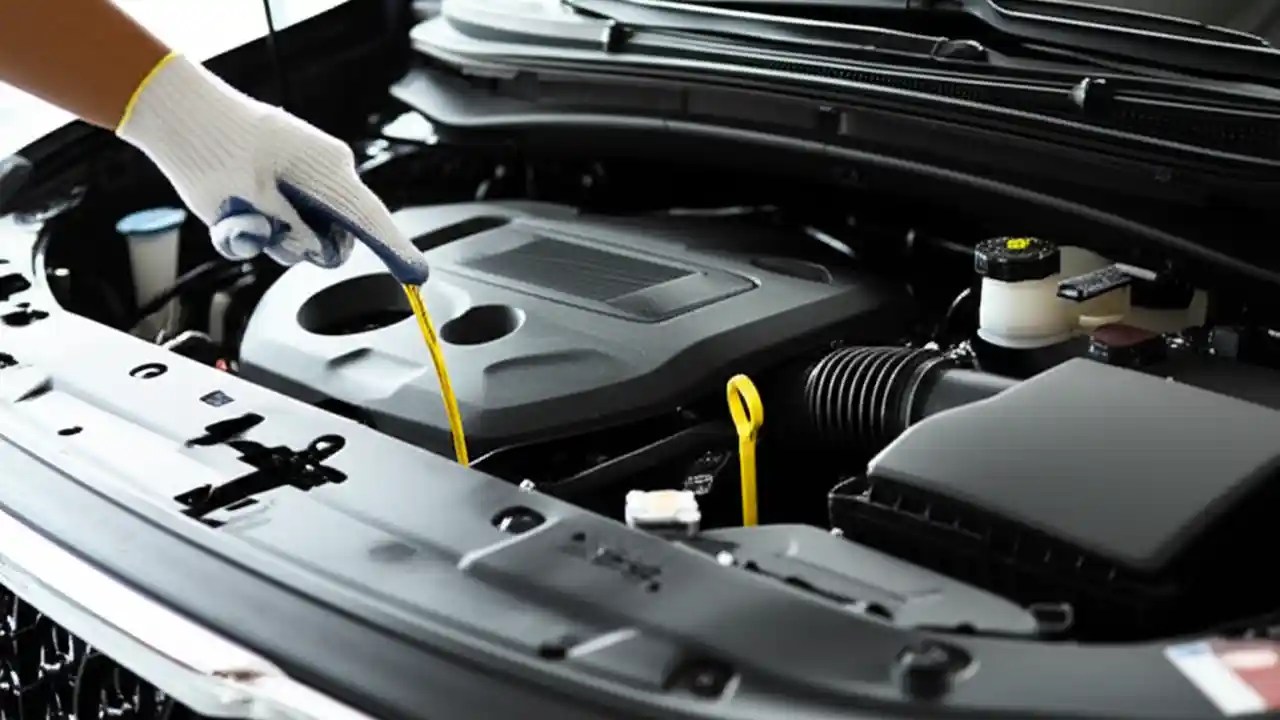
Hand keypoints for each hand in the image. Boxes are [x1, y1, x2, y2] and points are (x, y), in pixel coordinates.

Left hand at [116, 55, 428, 283]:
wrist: (179, 113)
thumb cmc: (214, 151)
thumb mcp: (253, 207)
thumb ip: (292, 235)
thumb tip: (315, 249)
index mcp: (327, 172)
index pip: (372, 221)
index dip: (397, 252)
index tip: (418, 277)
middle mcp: (326, 171)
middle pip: (336, 235)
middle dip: (300, 247)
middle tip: (262, 234)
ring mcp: (306, 174)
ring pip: (307, 231)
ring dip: (272, 237)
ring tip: (237, 217)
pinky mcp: (286, 178)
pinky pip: (288, 218)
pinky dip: (260, 226)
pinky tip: (235, 212)